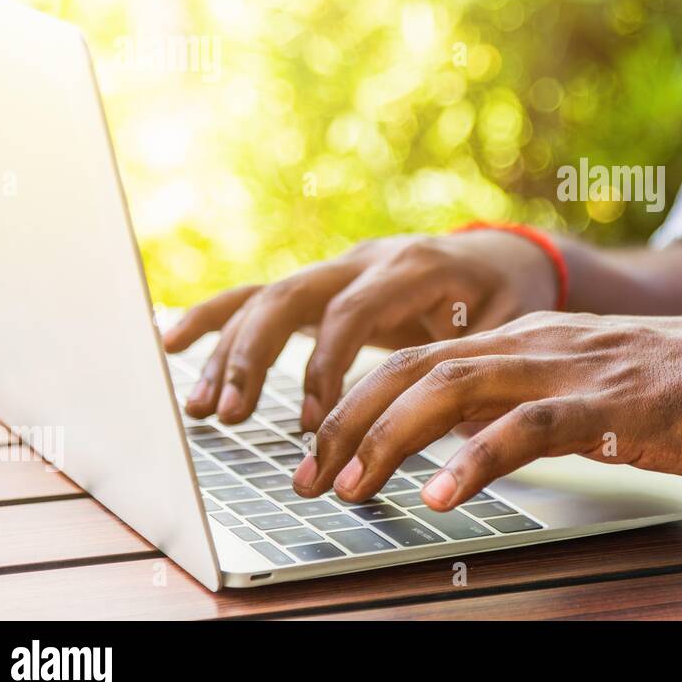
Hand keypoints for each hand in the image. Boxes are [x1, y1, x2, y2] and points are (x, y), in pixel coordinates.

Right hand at [162, 231, 559, 428]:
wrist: (506, 255)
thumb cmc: (508, 295)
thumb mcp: (505, 324)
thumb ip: (470, 362)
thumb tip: (444, 426)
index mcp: (412, 267)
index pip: (352, 313)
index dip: (326, 368)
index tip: (312, 423)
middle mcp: (366, 258)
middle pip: (293, 296)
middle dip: (255, 357)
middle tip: (232, 415)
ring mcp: (340, 268)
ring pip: (269, 297)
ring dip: (229, 350)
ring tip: (204, 408)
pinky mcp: (324, 284)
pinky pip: (262, 293)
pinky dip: (217, 316)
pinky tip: (174, 342)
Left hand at [292, 312, 681, 508]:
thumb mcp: (604, 384)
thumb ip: (546, 398)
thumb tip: (490, 437)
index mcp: (537, 338)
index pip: (428, 356)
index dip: (365, 399)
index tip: (324, 447)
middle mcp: (543, 343)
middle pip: (420, 366)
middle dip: (352, 419)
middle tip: (309, 475)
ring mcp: (576, 369)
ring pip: (457, 388)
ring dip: (390, 439)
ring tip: (349, 487)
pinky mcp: (613, 404)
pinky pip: (529, 428)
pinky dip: (475, 460)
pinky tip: (439, 496)